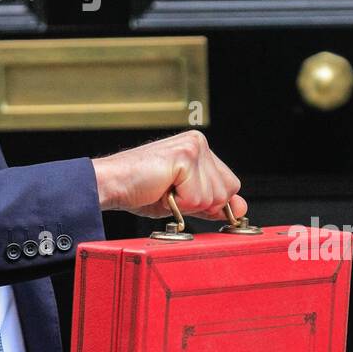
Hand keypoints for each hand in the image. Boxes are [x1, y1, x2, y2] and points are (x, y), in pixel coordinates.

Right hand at [91, 130, 246, 222]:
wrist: (111, 185)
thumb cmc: (139, 190)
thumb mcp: (183, 200)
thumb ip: (211, 203)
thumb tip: (240, 208)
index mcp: (199, 149)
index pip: (229, 185)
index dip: (210, 202)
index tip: (184, 200)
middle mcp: (199, 143)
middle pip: (227, 191)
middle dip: (200, 203)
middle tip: (171, 194)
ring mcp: (194, 147)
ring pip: (214, 196)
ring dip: (187, 203)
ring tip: (164, 190)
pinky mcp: (185, 156)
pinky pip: (198, 196)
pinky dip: (179, 202)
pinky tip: (162, 188)